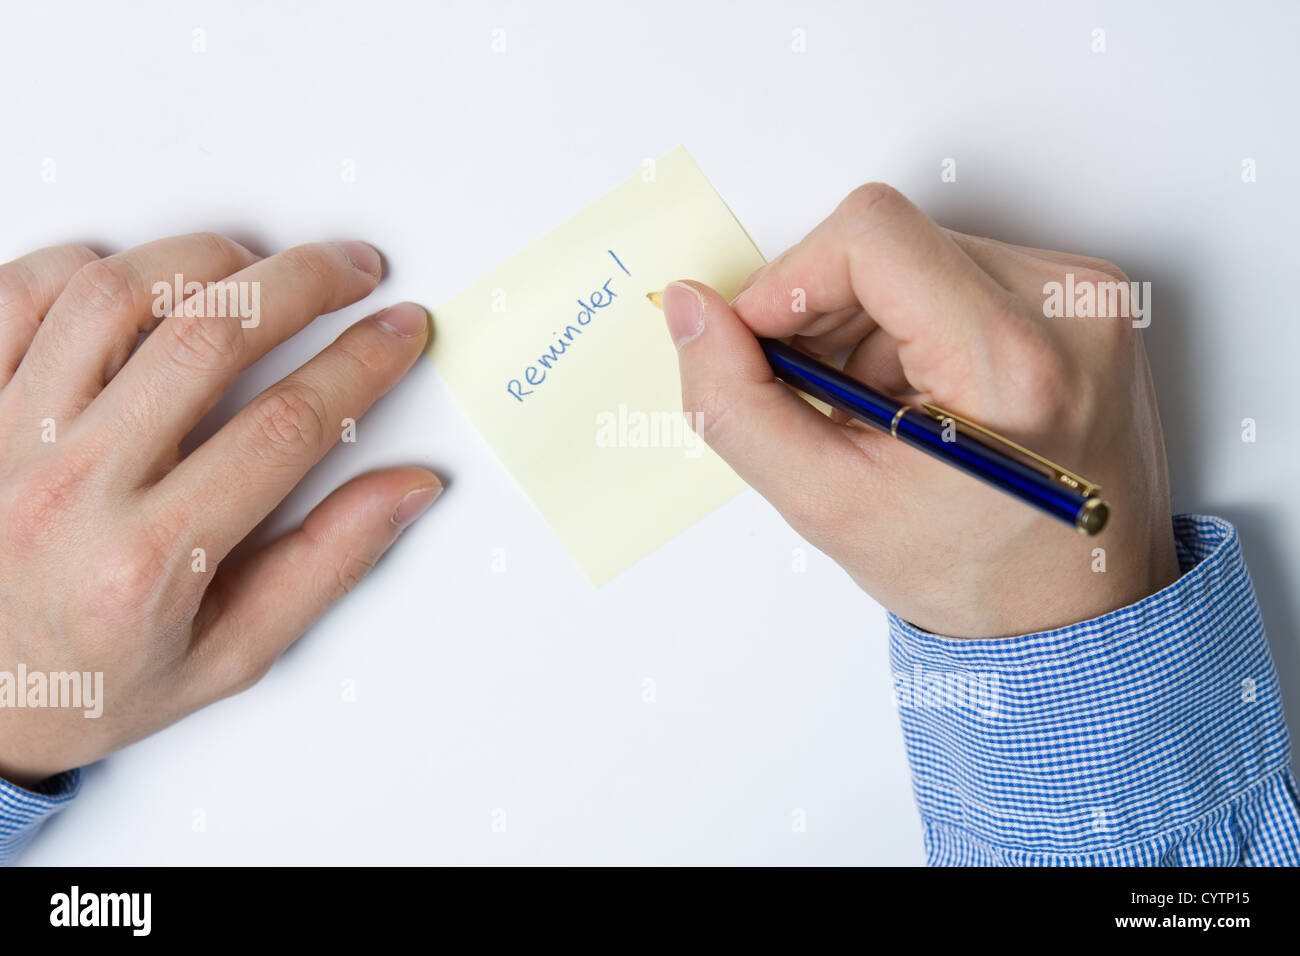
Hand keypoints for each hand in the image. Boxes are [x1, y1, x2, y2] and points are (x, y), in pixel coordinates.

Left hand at [0, 234, 439, 786]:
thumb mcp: (230, 653)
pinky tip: (138, 280)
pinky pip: (19, 294)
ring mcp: (7, 438)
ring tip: (254, 266)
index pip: (286, 426)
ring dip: (205, 261)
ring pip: (114, 295)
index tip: (397, 334)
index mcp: (147, 560)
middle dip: (303, 284)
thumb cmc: (88, 683)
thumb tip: (405, 490)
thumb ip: (326, 566)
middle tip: (350, 271)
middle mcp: (70, 488)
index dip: (361, 365)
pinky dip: (84, 265)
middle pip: (209, 337)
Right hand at [662, 184, 1180, 637]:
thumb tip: (691, 310)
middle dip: (827, 314)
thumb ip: (738, 405)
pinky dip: (917, 325)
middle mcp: (1068, 309)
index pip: (869, 235)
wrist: (1079, 614)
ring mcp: (1088, 299)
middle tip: (824, 400)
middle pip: (891, 243)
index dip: (789, 281)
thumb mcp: (827, 506)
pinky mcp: (1088, 300)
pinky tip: (922, 397)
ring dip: (871, 325)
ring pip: (921, 254)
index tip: (764, 345)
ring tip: (883, 413)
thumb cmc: (975, 575)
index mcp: (1012, 363)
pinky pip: (964, 271)